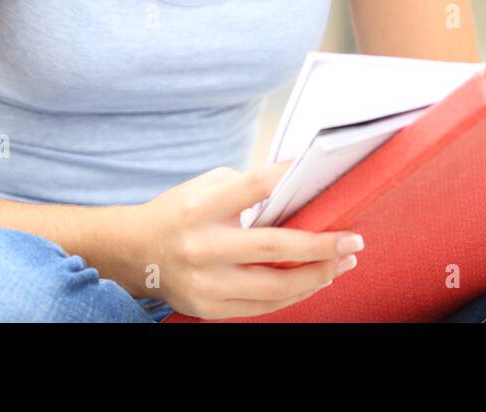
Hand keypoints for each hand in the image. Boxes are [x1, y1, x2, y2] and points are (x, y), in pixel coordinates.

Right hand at [126, 160, 363, 318]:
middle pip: (274, 248)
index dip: (292, 178)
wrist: (133, 252)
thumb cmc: (179, 212)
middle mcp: (203, 247)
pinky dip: (294, 294)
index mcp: (201, 207)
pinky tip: (314, 280)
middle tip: (353, 241)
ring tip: (342, 263)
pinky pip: (262, 306)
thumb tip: (298, 187)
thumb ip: (247, 187)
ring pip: (275, 287)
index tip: (328, 176)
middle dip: (321, 246)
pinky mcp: (208, 308)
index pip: (255, 187)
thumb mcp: (206, 187)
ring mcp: (205, 283)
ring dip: (316, 276)